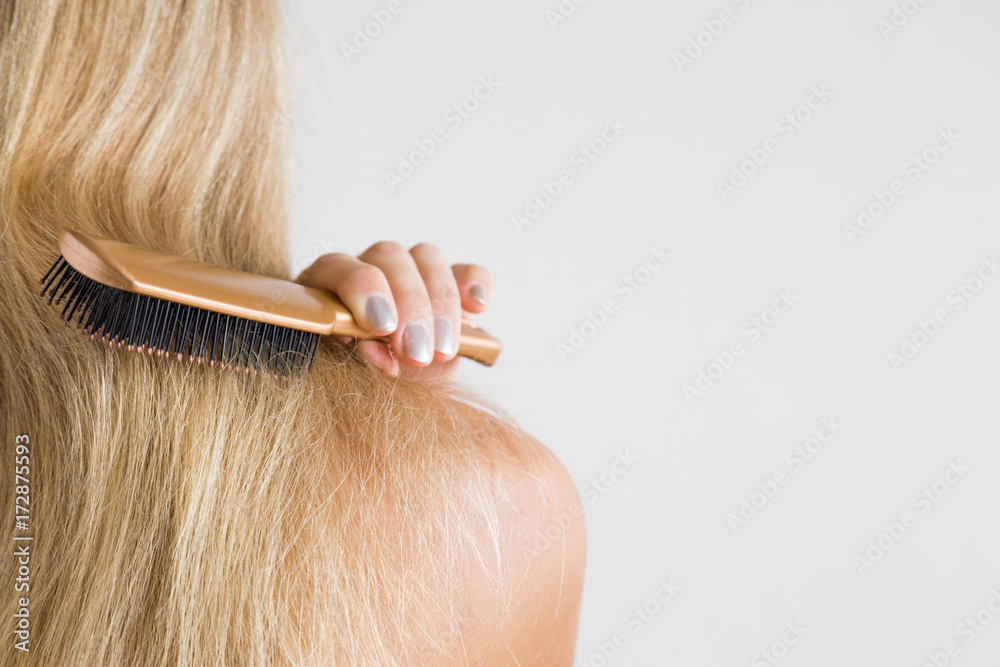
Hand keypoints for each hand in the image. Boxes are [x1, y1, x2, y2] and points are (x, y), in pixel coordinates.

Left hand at [295, 241, 493, 381]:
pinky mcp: (448, 288)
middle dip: (410, 306)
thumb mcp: (339, 381)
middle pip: (390, 257)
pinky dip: (475, 284)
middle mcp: (367, 270)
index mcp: (325, 286)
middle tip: (417, 354)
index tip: (382, 328)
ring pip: (428, 258)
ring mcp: (409, 275)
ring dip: (440, 304)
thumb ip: (347, 361)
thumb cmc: (348, 389)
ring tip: (443, 351)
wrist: (378, 401)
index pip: (341, 266)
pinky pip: (467, 272)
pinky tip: (478, 308)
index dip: (364, 291)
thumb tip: (366, 348)